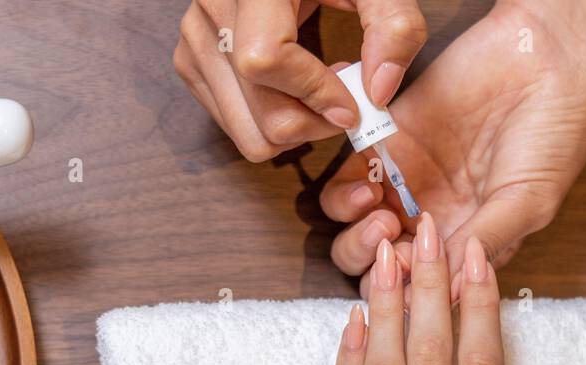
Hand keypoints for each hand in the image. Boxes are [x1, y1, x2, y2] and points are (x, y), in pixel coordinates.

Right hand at [174, 0, 427, 161]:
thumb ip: (394, 27)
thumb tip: (378, 94)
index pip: (266, 60)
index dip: (315, 95)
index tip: (354, 107)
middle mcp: (211, 9)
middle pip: (259, 111)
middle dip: (314, 123)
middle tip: (344, 100)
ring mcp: (195, 39)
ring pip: (246, 131)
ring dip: (294, 127)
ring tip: (318, 89)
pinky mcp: (191, 62)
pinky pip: (233, 125)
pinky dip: (270, 121)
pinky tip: (292, 88)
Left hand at [322, 0, 585, 295]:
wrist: (544, 57)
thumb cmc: (553, 133)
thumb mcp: (528, 199)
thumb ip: (486, 241)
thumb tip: (451, 292)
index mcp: (471, 245)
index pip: (425, 289)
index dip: (410, 293)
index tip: (414, 273)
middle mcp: (435, 222)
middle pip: (383, 270)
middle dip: (377, 267)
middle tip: (391, 239)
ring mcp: (407, 186)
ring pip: (354, 234)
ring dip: (356, 236)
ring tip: (379, 212)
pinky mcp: (385, 146)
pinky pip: (344, 182)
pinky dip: (342, 194)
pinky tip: (365, 186)